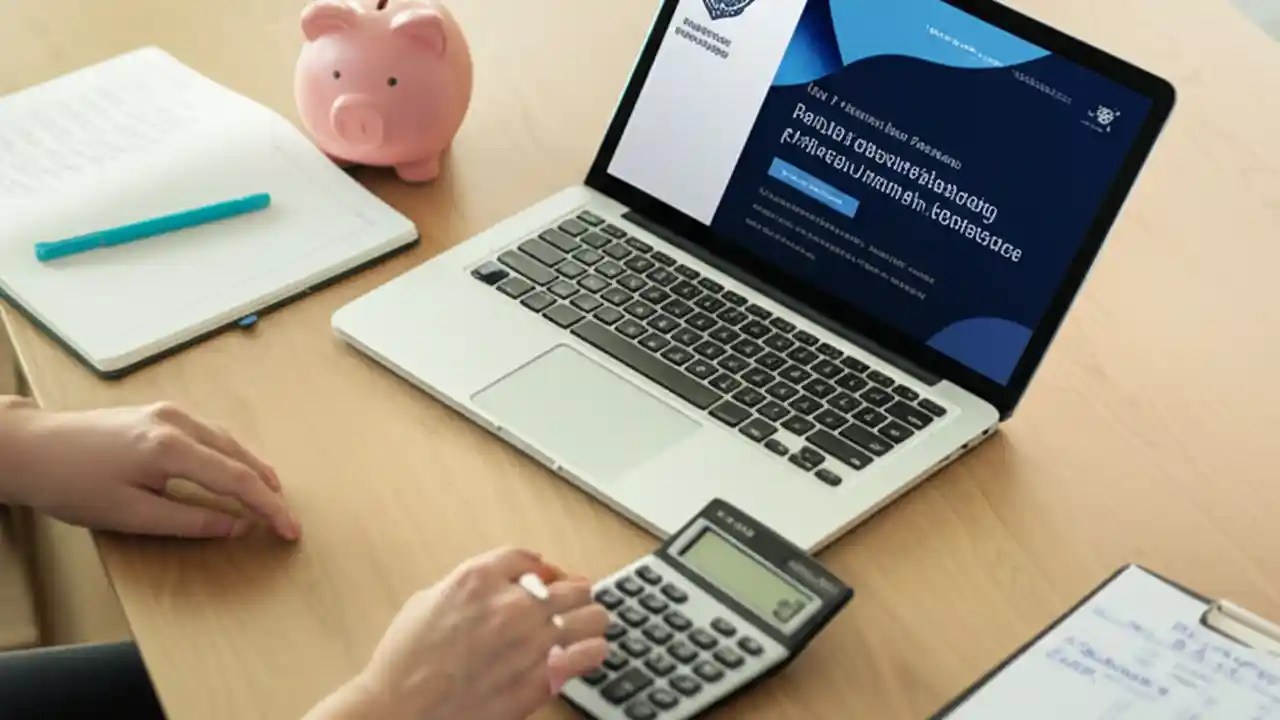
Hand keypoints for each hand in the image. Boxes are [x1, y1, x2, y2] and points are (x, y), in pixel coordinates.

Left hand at [0, 398, 298, 539]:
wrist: (29, 448)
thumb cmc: (71, 484)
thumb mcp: (130, 514)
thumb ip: (189, 520)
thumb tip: (235, 526)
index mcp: (171, 448)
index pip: (238, 480)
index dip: (269, 508)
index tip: (290, 530)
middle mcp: (177, 423)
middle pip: (240, 456)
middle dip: (267, 488)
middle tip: (286, 517)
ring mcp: (169, 413)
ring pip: (228, 441)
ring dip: (252, 469)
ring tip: (270, 495)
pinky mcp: (160, 413)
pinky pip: (210, 433)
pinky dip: (231, 455)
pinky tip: (234, 469)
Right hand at [307, 547, 608, 719]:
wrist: (401, 711)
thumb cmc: (404, 664)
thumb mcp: (427, 602)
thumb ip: (469, 586)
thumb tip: (498, 582)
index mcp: (478, 578)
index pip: (531, 558)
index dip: (544, 569)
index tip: (549, 578)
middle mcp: (511, 603)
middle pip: (573, 584)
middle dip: (571, 595)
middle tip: (569, 606)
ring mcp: (532, 640)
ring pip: (594, 614)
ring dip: (588, 620)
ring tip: (581, 630)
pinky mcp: (544, 677)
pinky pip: (592, 652)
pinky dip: (592, 651)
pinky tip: (583, 655)